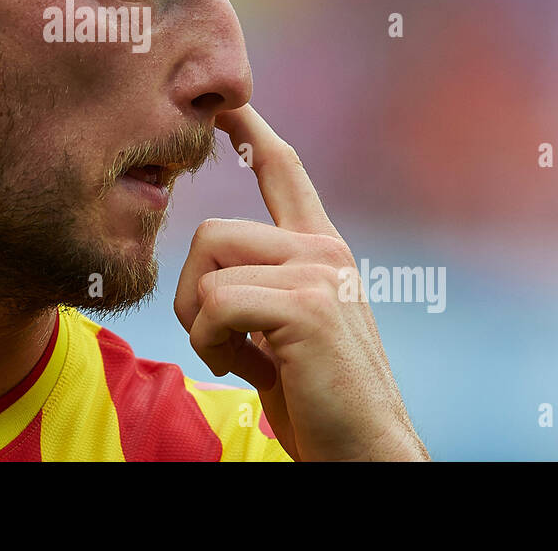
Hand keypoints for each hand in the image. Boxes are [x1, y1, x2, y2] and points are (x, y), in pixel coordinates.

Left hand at [173, 103, 428, 460]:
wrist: (366, 454)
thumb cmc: (319, 402)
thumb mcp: (284, 332)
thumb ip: (259, 291)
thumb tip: (208, 276)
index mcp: (320, 251)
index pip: (283, 170)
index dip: (251, 130)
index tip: (227, 103)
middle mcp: (324, 250)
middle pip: (210, 232)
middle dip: (190, 296)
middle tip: (225, 344)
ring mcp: (320, 273)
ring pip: (206, 267)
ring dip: (202, 327)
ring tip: (244, 359)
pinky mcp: (308, 306)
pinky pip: (213, 303)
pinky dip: (213, 346)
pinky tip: (253, 372)